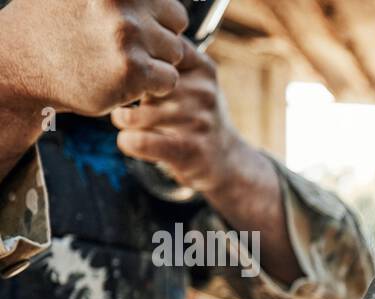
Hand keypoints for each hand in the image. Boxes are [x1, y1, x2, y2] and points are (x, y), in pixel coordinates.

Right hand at [0, 0, 186, 115]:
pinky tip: (125, 79)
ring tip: (121, 61)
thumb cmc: (56, 26)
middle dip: (159, 37)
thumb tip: (166, 1)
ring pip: (175, 52)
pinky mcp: (133, 71)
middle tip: (126, 46)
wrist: (24, 65)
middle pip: (177, 23)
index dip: (156, 16)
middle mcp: (122, 3)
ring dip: (156, 61)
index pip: (170, 2)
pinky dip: (153, 85)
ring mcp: (128, 37)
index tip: (134, 26)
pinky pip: (169, 79)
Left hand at [112, 40, 247, 195]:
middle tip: (126, 102)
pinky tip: (132, 140)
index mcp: (203, 68)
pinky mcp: (189, 150)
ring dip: (123, 120)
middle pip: (139, 84)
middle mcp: (203, 92)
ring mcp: (198, 122)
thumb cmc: (197, 113)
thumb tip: (126, 41)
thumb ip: (168, 57)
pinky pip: (138, 140)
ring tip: (129, 122)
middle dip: (124, 94)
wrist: (227, 159)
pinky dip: (127, 141)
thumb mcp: (195, 78)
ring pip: (133, 115)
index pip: (156, 50)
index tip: (134, 75)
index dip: (135, 64)